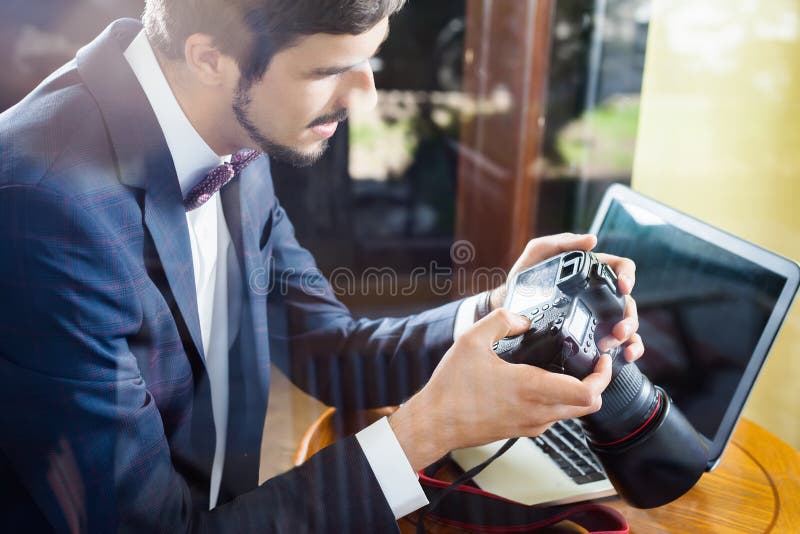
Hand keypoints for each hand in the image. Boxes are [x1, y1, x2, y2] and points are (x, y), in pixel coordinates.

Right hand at [389, 309, 612, 470]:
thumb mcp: (472, 340)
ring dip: (578, 392)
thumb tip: (522, 318)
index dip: (603, 376)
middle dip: (597, 383)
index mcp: (531, 388)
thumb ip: (501, 319)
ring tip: (568, 368)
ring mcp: (531, 425)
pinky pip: (552, 417)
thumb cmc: (452, 388)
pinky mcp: (522, 430)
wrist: (435, 423)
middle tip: (591, 362)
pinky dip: (558, 400)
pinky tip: (541, 381)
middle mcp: (537, 412)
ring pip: (571, 412)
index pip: (588, 393)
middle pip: (588, 406)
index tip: (602, 359)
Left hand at [489, 233, 642, 362]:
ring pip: (626, 324)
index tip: (624, 287)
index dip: (628, 275)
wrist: (507, 304)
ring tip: (615, 344)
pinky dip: (628, 349)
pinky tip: (626, 356)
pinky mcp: (591, 334)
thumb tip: (592, 240)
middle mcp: (600, 293)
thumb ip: (563, 242)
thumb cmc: (526, 275)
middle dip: (629, 317)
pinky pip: (617, 343)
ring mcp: (598, 315)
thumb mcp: (539, 252)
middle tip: (618, 329)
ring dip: (629, 335)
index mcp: (593, 271)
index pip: (621, 268)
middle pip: (628, 303)